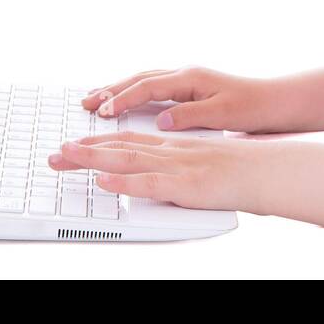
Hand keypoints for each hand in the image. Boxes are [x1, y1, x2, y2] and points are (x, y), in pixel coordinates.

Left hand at [47, 130, 253, 211]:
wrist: (269, 169)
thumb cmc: (243, 168)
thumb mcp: (205, 161)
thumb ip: (181, 166)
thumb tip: (160, 176)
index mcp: (175, 145)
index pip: (130, 138)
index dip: (100, 140)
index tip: (75, 145)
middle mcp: (171, 151)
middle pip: (120, 144)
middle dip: (84, 149)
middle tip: (54, 155)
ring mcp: (177, 166)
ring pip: (127, 157)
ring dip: (93, 157)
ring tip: (66, 158)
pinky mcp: (186, 185)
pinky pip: (150, 182)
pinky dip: (124, 181)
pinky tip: (104, 181)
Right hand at [81, 67, 283, 133]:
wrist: (277, 102)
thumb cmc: (254, 107)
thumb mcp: (222, 114)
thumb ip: (190, 116)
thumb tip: (161, 120)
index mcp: (190, 78)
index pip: (147, 87)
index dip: (122, 99)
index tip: (102, 112)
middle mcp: (186, 75)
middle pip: (140, 79)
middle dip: (111, 90)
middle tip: (85, 103)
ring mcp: (188, 80)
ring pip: (145, 81)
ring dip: (119, 89)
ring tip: (95, 99)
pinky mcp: (191, 90)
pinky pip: (154, 88)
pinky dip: (134, 93)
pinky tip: (126, 101)